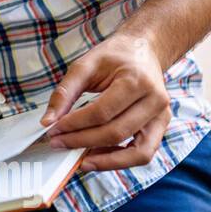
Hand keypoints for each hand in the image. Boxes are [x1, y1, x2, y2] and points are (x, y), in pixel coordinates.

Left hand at [41, 33, 170, 171]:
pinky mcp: (161, 127)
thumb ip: (64, 92)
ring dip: (105, 161)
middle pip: (116, 132)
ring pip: (137, 152)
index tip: (53, 130)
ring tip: (79, 161)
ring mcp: (162, 116)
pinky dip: (120, 161)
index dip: (75, 124)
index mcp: (137, 81)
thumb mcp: (85, 65)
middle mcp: (155, 100)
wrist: (142, 50)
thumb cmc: (114, 56)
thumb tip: (48, 121)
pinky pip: (143, 153)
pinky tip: (97, 158)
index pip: (102, 112)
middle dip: (83, 142)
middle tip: (58, 143)